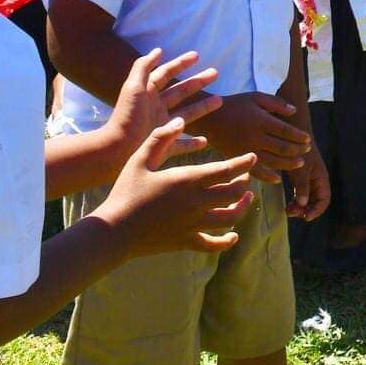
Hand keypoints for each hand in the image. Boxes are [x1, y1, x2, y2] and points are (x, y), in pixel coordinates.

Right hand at [94, 119, 256, 255]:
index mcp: (187, 180)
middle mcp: (195, 203)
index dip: (244, 162)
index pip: (227, 170)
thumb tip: (180, 120)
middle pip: (234, 192)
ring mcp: (193, 224)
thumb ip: (160, 138)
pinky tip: (233, 236)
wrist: (113, 231)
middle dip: (244, 182)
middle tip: (244, 176)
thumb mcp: (139, 160)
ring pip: (230, 218)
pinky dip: (227, 241)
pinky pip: (213, 244)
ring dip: (242, 207)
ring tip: (245, 198)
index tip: (252, 157)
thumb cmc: (124, 192)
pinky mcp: (186, 242)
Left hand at [104, 48, 220, 160]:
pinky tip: (205, 141)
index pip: (166, 74)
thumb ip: (143, 67)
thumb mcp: (133, 87)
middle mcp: (156, 108)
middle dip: (198, 82)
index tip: (197, 55)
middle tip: (215, 73)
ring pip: (187, 115)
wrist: (117, 148)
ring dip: (203, 107)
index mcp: (148, 93)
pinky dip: (193, 143)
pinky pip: (182, 143)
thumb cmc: (126, 116)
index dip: (180, 63)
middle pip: (181, 91)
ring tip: (219, 100)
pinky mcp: (164, 145)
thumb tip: (158, 50)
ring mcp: (161, 126)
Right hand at [196, 93, 310, 182]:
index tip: (308, 139)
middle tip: (308, 150)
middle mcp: (254, 137)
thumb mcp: (255, 97)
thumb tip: (295, 111)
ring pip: (272, 161)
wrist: (209, 118)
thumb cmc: (235, 105)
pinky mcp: (238, 159)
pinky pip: (255, 172)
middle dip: (297, 150)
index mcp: (260, 120)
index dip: (299, 136)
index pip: (285, 131)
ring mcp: (246, 150)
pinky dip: (268, 177)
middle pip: (282, 147)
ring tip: (300, 163)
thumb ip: (276, 103)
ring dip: (288, 164)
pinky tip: (278, 179)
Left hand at [286, 150, 330, 221]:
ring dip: (300, 208)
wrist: (293, 136)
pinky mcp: (300, 179)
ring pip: (307, 200)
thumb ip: (303, 186)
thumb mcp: (301, 169)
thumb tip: (303, 205)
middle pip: (315, 202)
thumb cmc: (299, 151)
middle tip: (291, 213)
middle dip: (306, 210)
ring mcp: (308, 181)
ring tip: (288, 210)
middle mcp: (317, 181)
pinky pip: (301, 195)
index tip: (305, 217)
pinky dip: (296, 202)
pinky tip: (288, 205)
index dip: (317, 210)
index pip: (324, 200)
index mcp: (321, 179)